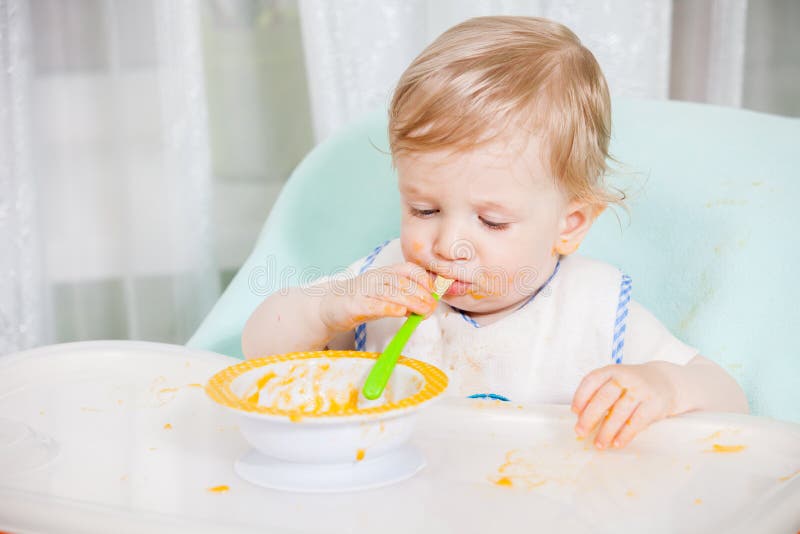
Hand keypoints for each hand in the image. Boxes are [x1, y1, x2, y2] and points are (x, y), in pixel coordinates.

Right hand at [319, 262, 436, 332]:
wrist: (330, 307)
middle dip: (421, 294)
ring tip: (424, 311)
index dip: (424, 279)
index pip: (408, 269)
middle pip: (402, 282)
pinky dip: (390, 307)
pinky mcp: (354, 305)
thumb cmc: (361, 302)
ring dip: (411, 301)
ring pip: (391, 291)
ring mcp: (364, 290)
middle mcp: (375, 278)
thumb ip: (404, 300)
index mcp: (384, 273)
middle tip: (432, 306)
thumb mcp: (385, 298)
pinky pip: (374, 304)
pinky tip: (401, 312)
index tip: (434, 292)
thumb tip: (426, 307)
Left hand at [571, 361, 680, 448]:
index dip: (581, 396)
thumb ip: (599, 395)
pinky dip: (625, 434)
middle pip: (604, 397)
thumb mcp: (615, 381)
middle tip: (581, 432)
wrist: (665, 381)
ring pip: (620, 412)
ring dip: (607, 431)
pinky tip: (617, 443)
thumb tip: (582, 419)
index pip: (592, 380)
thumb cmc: (632, 385)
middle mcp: (625, 378)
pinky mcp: (654, 404)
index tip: (574, 412)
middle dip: (590, 417)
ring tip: (599, 444)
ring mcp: (640, 390)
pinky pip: (637, 422)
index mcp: (611, 370)